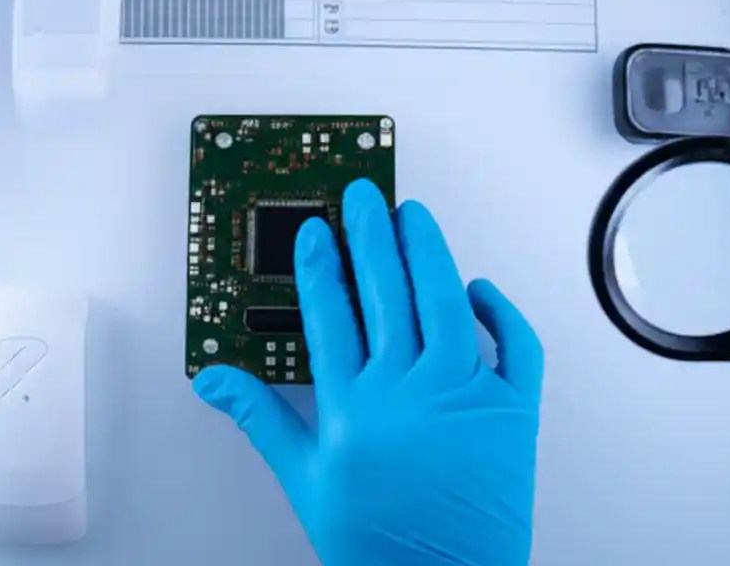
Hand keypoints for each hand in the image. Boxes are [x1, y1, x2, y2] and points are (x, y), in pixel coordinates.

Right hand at [194, 181, 543, 565]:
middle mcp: (409, 391)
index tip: (315, 232)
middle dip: (371, 235)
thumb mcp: (303, 478)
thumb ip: (259, 417)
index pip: (331, 312)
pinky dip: (501, 310)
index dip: (320, 265)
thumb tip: (214, 379)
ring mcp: (465, 395)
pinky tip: (478, 286)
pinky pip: (515, 346)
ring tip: (412, 216)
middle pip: (386, 291)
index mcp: (355, 406)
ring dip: (428, 252)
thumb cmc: (376, 542)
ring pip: (446, 301)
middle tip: (363, 198)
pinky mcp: (512, 410)